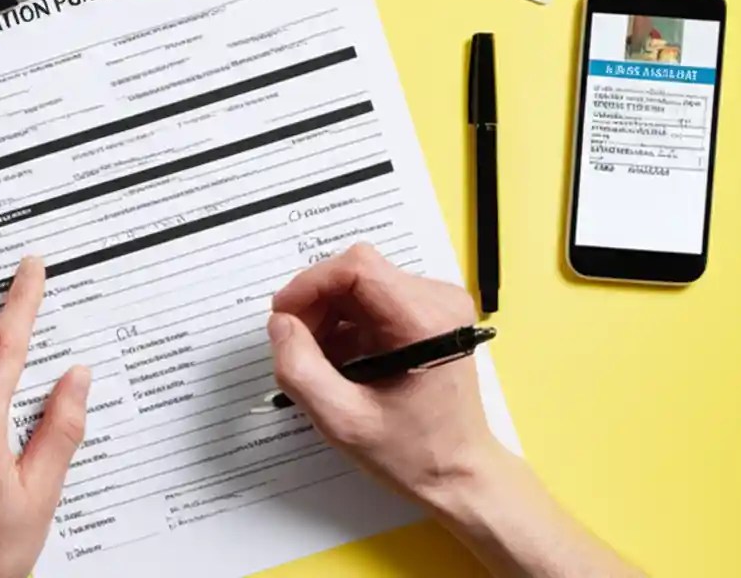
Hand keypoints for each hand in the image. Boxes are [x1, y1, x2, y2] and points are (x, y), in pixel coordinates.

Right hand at [269, 245, 643, 576]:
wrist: (460, 474)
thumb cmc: (412, 454)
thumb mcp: (343, 422)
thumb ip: (301, 370)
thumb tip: (280, 324)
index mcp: (426, 320)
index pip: (358, 267)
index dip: (310, 284)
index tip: (283, 318)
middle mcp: (439, 300)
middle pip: (358, 274)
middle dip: (316, 305)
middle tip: (297, 349)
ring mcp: (438, 305)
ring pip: (362, 286)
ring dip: (330, 317)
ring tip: (319, 362)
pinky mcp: (431, 315)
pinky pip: (375, 301)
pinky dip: (347, 325)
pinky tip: (341, 363)